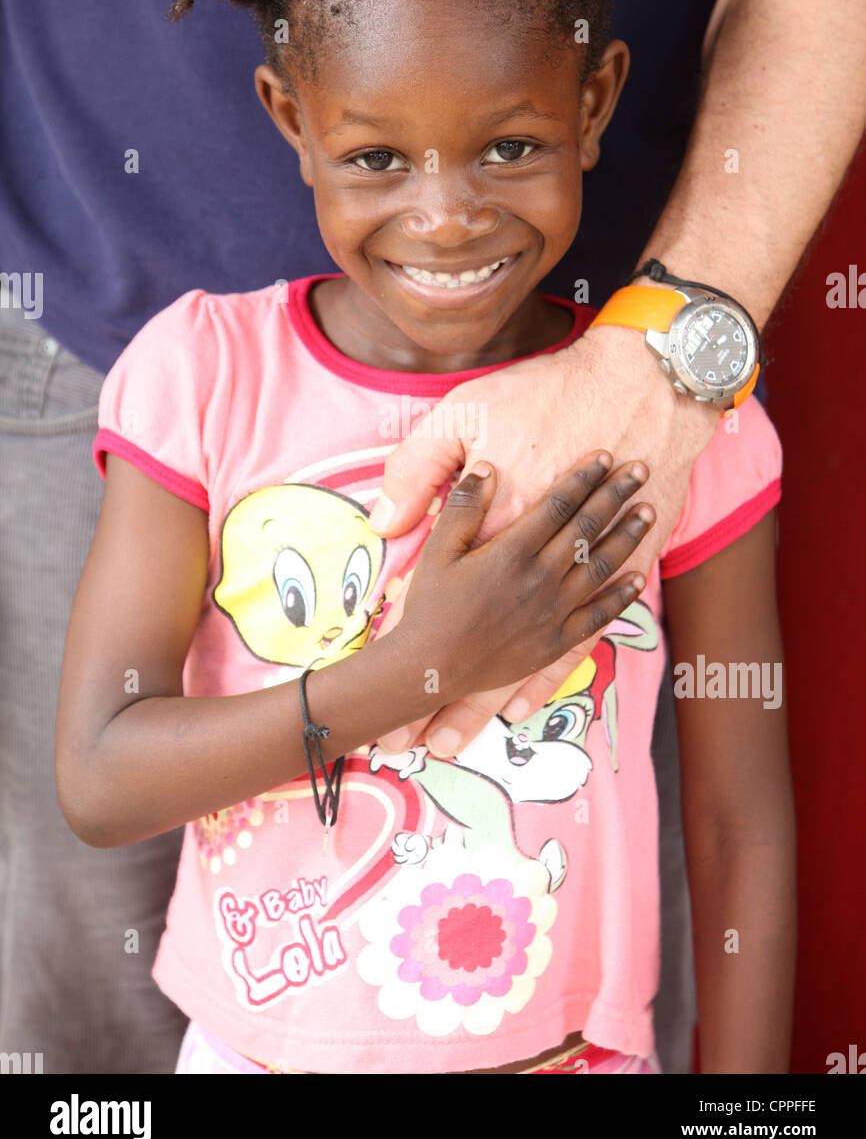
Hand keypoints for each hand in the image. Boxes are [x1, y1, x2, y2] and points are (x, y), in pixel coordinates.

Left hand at [372, 325, 720, 755]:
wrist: (641, 388)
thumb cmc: (545, 397)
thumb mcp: (461, 416)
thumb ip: (422, 469)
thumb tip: (386, 522)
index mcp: (495, 530)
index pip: (443, 605)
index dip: (413, 659)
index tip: (386, 707)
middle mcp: (535, 565)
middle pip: (483, 647)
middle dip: (449, 705)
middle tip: (416, 750)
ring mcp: (576, 571)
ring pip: (524, 656)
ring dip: (492, 701)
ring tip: (459, 741)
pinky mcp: (613, 566)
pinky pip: (583, 633)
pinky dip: (555, 673)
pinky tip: (528, 702)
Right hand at [386, 450, 654, 711]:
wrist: (431, 669)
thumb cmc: (429, 607)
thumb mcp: (437, 550)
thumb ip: (463, 507)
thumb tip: (487, 467)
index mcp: (511, 552)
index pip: (558, 504)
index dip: (584, 477)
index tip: (605, 455)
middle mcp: (540, 578)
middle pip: (587, 528)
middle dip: (616, 495)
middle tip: (641, 469)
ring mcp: (553, 611)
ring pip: (600, 566)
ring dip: (627, 536)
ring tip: (647, 511)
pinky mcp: (557, 641)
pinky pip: (598, 614)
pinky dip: (621, 595)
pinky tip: (638, 578)